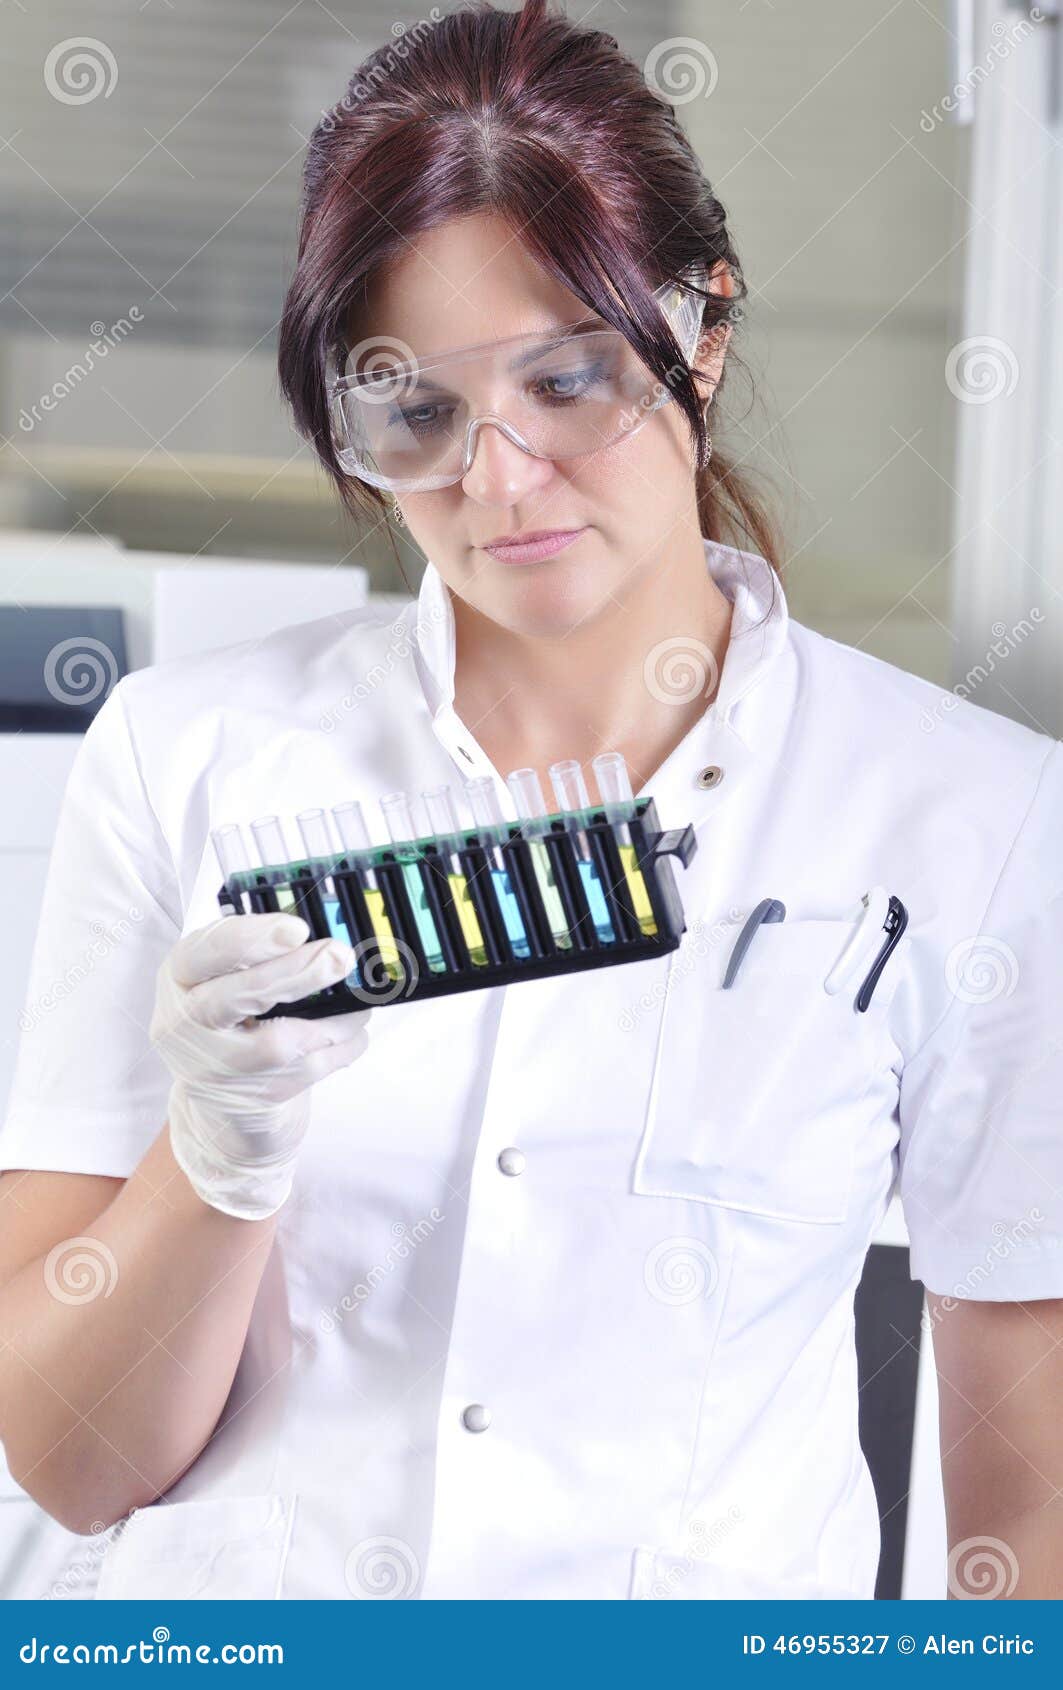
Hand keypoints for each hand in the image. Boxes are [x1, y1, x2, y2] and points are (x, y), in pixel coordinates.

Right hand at [150, 911, 370, 1219]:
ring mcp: (215, 1069)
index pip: (205, 951)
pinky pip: (310, 1068)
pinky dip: (343, 1044)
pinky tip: (351, 1031)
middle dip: (296, 973)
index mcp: (181, 977)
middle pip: (238, 996)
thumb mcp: (226, 980)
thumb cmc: (232, 1026)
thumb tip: (326, 935)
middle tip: (340, 956)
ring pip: (280, 1042)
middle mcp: (185, 1024)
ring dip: (334, 1019)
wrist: (222, 1107)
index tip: (296, 929)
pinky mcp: (253, 1099)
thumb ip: (261, 954)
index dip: (251, 938)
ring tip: (360, 1000)